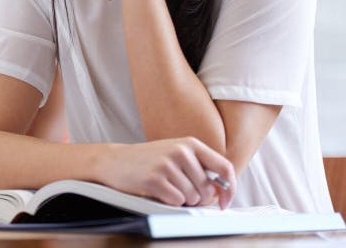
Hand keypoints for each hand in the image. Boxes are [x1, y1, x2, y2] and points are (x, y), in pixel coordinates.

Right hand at [94, 137, 235, 208]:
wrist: (116, 160)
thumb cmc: (149, 160)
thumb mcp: (176, 154)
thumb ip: (199, 167)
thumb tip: (220, 192)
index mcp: (190, 143)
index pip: (224, 166)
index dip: (229, 188)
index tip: (225, 201)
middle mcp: (181, 151)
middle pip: (207, 189)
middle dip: (198, 197)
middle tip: (180, 189)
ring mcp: (168, 164)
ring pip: (192, 197)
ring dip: (182, 199)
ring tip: (166, 187)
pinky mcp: (155, 179)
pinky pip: (177, 201)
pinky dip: (170, 201)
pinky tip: (158, 190)